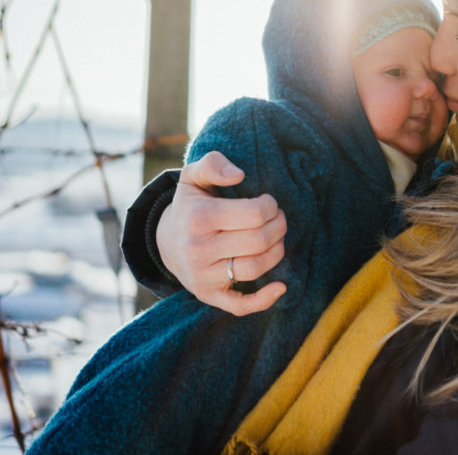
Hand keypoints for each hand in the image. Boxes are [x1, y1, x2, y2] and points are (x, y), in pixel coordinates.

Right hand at [157, 151, 287, 314]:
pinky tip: (280, 286)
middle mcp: (198, 250)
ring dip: (278, 251)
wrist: (165, 241)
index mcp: (197, 218)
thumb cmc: (190, 204)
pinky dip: (265, 299)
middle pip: (259, 240)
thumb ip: (213, 164)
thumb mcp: (193, 176)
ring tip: (276, 238)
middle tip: (278, 218)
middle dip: (279, 226)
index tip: (268, 202)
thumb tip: (238, 174)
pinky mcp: (209, 295)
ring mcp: (202, 276)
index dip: (270, 206)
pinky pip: (240, 305)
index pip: (254, 214)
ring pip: (256, 268)